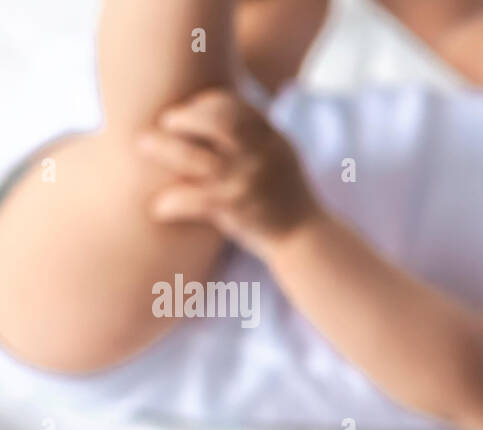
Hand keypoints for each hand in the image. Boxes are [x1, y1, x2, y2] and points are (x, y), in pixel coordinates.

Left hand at [138, 87, 317, 253]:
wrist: (306, 239)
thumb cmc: (285, 197)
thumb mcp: (281, 155)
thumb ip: (254, 133)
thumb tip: (215, 108)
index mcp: (271, 138)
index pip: (233, 104)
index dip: (203, 102)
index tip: (187, 110)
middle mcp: (261, 155)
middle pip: (215, 120)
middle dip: (183, 116)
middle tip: (164, 122)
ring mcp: (248, 182)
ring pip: (196, 158)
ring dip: (163, 149)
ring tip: (143, 144)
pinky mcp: (237, 210)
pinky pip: (195, 201)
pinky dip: (173, 204)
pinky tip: (158, 208)